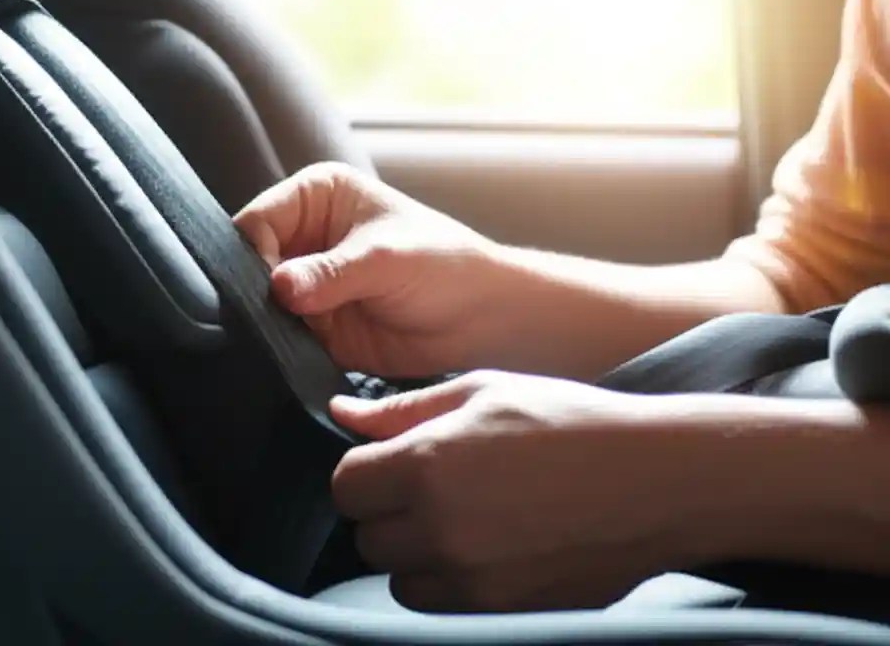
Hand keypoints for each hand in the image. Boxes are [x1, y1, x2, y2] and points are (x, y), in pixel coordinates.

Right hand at [233, 162, 494, 376]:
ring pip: (259, 302)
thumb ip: (331, 274)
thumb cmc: (444, 266)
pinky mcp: (313, 325)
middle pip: (249, 262)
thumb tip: (281, 288)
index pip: (258, 220)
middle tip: (270, 316)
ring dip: (266, 321)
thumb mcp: (386, 260)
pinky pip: (280, 334)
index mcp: (316, 197)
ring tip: (283, 335)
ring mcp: (306, 283)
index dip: (253, 254)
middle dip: (254, 290)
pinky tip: (289, 353)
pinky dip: (280, 345)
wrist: (481, 319)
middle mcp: (304, 236)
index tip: (268, 287)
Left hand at [330, 370, 706, 611]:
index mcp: (427, 463)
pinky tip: (486, 547)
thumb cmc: (572, 424)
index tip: (390, 464)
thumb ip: (402, 409)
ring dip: (414, 554)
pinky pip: (438, 604)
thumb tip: (343, 412)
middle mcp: (439, 526)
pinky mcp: (498, 608)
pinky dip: (448, 581)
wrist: (656, 480)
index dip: (365, 472)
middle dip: (387, 513)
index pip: (345, 485)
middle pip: (365, 536)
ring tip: (462, 520)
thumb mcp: (484, 392)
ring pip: (397, 577)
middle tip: (431, 490)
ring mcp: (469, 576)